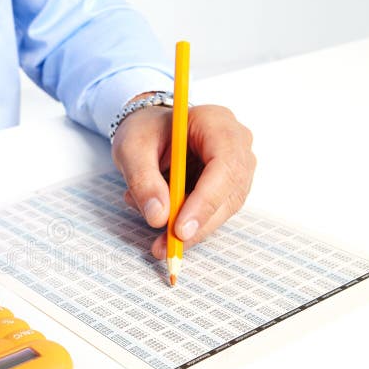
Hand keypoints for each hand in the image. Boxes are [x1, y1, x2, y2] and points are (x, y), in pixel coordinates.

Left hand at [111, 104, 255, 258]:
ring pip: (223, 209)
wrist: (150, 131)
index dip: (205, 200)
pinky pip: (214, 213)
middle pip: (229, 192)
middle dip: (197, 224)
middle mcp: (236, 144)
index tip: (180, 229)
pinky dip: (188, 226)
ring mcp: (237, 167)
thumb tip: (158, 217)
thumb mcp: (131, 149)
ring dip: (191, 230)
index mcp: (217, 122)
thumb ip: (143, 180)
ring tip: (157, 239)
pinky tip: (162, 224)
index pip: (224, 164)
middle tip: (166, 246)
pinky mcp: (228, 187)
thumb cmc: (144, 131)